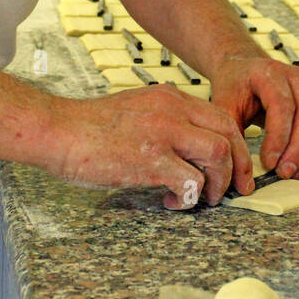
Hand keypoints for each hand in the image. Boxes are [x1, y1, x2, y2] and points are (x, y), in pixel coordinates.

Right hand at [49, 84, 253, 209]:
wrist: (59, 130)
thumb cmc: (91, 126)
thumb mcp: (137, 108)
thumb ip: (164, 120)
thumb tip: (186, 148)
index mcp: (170, 98)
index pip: (221, 117)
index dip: (236, 145)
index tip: (236, 167)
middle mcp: (173, 111)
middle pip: (229, 134)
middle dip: (239, 166)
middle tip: (235, 190)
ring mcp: (163, 134)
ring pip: (218, 155)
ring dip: (217, 184)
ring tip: (202, 198)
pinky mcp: (151, 160)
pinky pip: (191, 182)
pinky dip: (189, 198)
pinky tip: (172, 201)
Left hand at [208, 53, 298, 179]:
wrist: (244, 70)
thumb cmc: (234, 86)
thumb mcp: (223, 106)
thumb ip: (232, 136)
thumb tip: (240, 172)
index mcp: (269, 73)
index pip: (282, 105)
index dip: (278, 137)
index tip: (269, 163)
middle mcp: (295, 76)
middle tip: (284, 172)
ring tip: (293, 172)